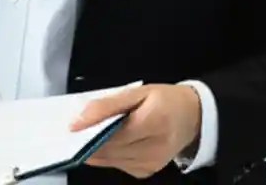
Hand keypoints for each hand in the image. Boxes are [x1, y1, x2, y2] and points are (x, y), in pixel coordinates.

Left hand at [68, 84, 201, 178]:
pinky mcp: (146, 172)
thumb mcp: (138, 92)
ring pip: (110, 160)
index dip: (90, 132)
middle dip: (88, 141)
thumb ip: (108, 105)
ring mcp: (151, 164)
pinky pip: (117, 165)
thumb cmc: (164, 100)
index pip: (114, 134)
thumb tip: (79, 120)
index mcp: (154, 122)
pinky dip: (108, 154)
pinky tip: (109, 142)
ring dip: (96, 149)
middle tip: (76, 128)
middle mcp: (154, 149)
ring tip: (89, 133)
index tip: (71, 126)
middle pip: (109, 150)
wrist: (193, 118)